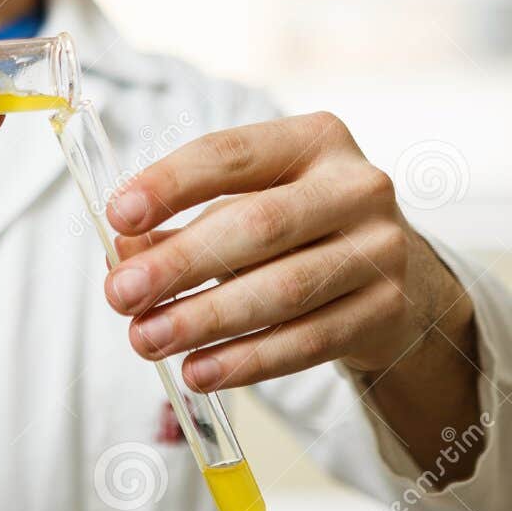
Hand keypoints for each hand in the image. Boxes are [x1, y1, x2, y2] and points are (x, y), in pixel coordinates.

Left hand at [103, 111, 473, 392]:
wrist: (393, 275)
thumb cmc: (299, 231)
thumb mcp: (246, 205)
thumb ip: (182, 224)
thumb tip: (124, 251)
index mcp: (314, 139)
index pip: (232, 154)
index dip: (171, 184)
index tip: (117, 215)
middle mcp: (356, 186)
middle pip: (258, 225)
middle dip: (180, 264)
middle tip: (121, 295)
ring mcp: (381, 249)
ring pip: (282, 291)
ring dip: (205, 320)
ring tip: (148, 339)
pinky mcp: (387, 310)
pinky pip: (308, 341)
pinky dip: (247, 360)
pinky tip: (200, 371)